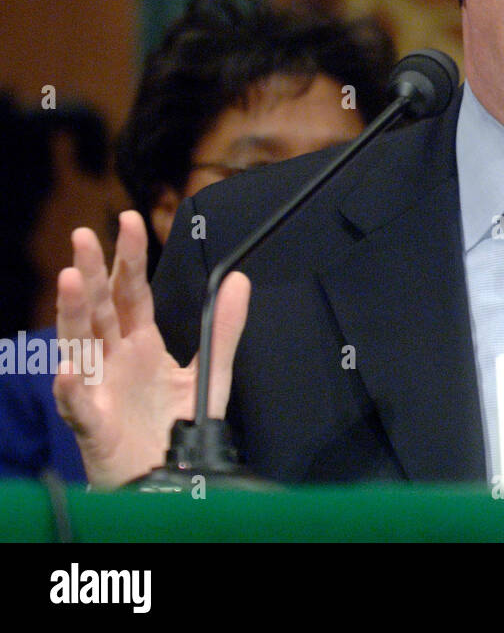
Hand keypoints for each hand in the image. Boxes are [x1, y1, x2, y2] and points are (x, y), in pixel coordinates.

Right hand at [52, 210, 248, 488]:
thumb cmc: (178, 426)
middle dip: (92, 272)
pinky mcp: (93, 424)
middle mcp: (114, 359)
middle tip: (84, 235)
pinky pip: (78, 404)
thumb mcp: (209, 373)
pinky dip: (71, 386)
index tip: (129, 218)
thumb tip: (239, 279)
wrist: (167, 479)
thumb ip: (223, 328)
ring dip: (73, 313)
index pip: (131, 292)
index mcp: (140, 343)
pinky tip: (70, 368)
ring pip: (80, 344)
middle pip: (99, 308)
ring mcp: (99, 388)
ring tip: (70, 279)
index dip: (130, 257)